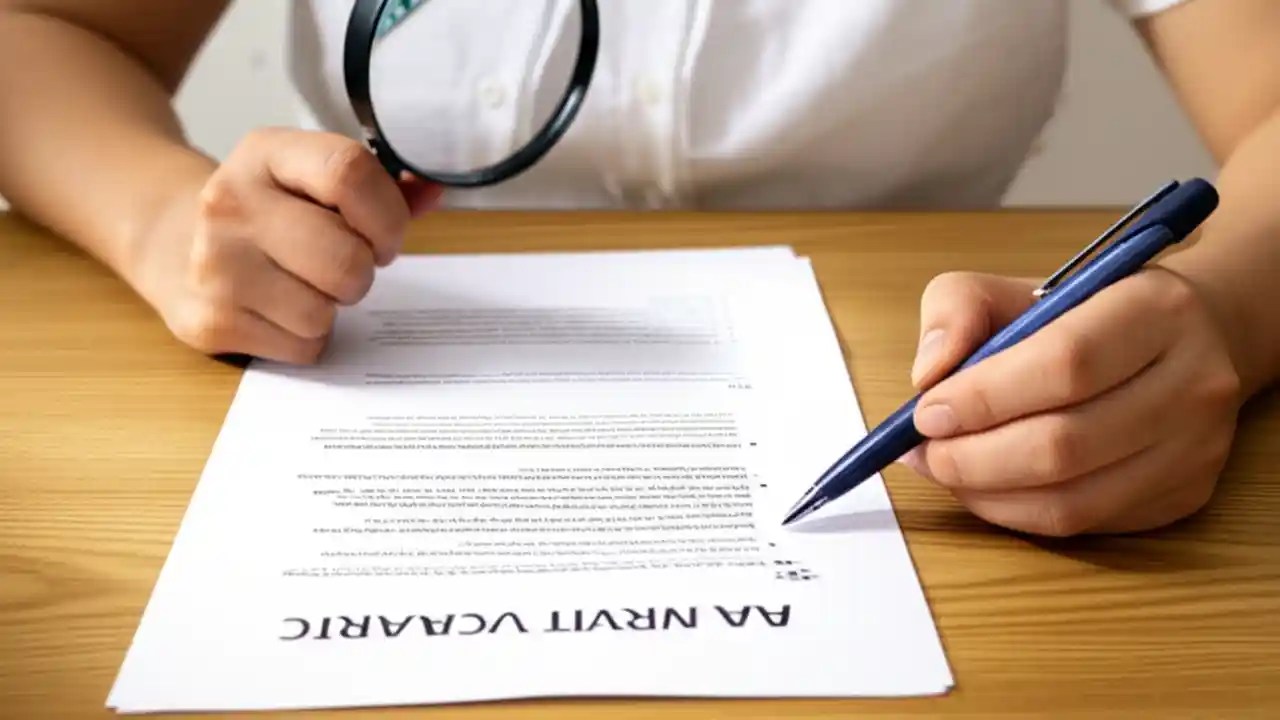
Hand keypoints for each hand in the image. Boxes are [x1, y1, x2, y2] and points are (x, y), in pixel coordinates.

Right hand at [130, 128, 441, 362]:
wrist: (169, 240)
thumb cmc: (268, 210)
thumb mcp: (309, 177)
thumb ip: (378, 186)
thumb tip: (433, 192)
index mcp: (266, 153)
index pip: (349, 172)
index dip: (386, 214)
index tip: (384, 234)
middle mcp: (231, 203)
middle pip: (345, 259)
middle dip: (361, 271)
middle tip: (343, 266)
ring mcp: (214, 265)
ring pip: (323, 313)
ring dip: (330, 308)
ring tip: (302, 284)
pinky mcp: (210, 321)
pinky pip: (301, 347)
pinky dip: (305, 338)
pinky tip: (278, 309)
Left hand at [901, 268, 1244, 536]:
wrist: (1181, 339)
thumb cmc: (1080, 314)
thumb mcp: (1010, 286)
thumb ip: (956, 310)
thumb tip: (928, 375)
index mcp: (1156, 308)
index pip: (1066, 363)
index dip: (984, 397)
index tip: (927, 411)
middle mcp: (1194, 380)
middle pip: (1065, 444)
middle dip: (973, 457)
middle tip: (924, 451)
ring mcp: (1196, 447)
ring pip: (1072, 499)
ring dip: (986, 493)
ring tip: (944, 469)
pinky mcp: (1185, 495)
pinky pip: (1084, 523)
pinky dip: (1017, 512)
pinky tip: (985, 487)